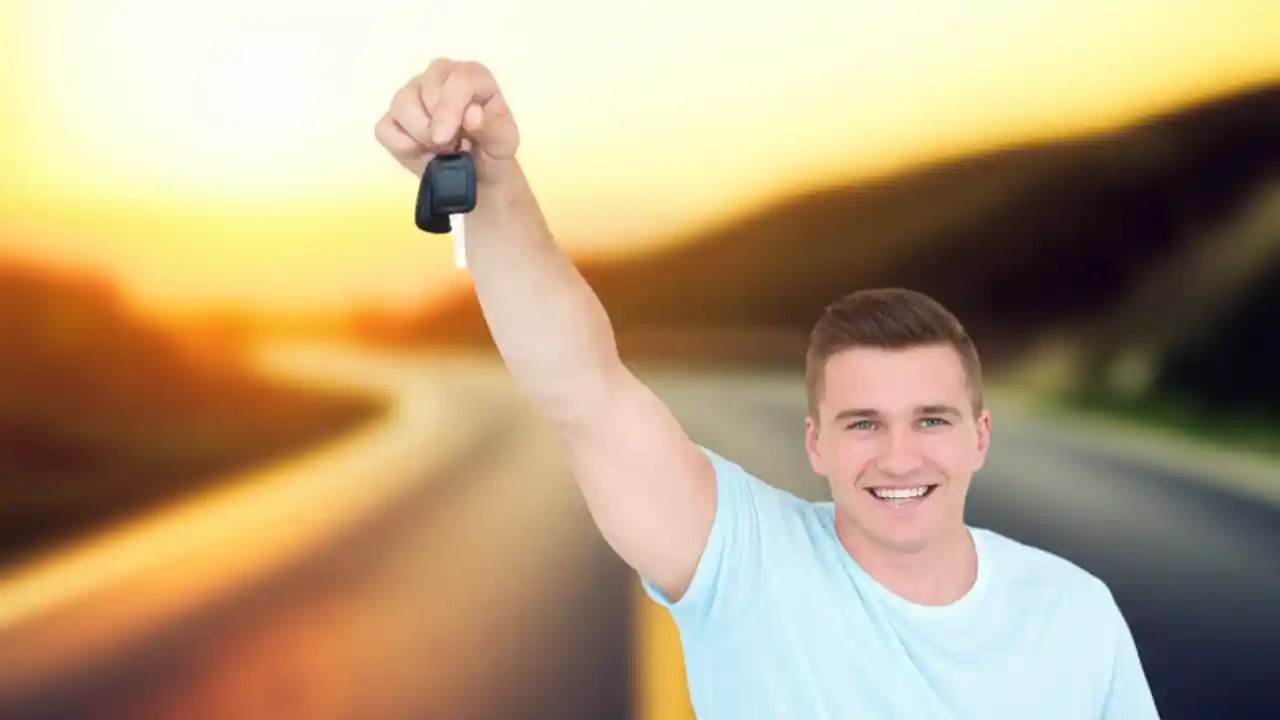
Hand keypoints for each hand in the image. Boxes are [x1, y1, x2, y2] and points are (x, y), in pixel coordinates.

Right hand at [374, 58, 519, 180]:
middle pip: (425, 87)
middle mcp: (439, 75)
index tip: (446, 140)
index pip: (458, 79)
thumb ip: (494, 127)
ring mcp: (413, 93)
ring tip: (440, 150)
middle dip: (436, 125)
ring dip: (420, 135)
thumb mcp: (504, 144)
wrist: (477, 175)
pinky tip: (421, 152)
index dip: (449, 109)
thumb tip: (472, 114)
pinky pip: (386, 128)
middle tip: (452, 146)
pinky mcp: (393, 117)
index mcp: (471, 75)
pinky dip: (402, 146)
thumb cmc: (492, 152)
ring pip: (402, 104)